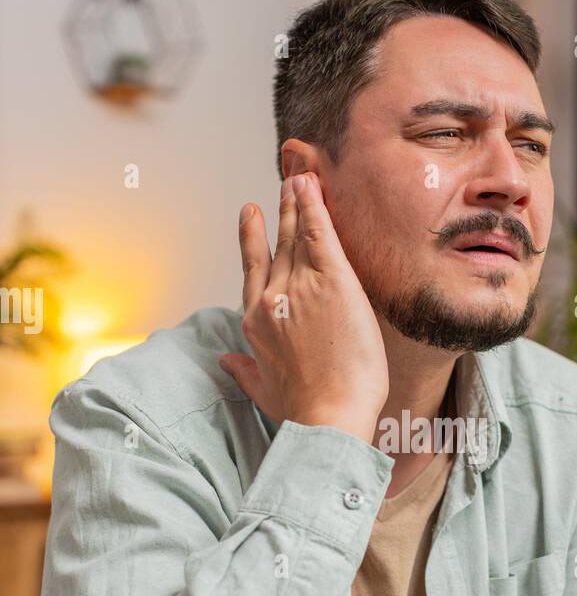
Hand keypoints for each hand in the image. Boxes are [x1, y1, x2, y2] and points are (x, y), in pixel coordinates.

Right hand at [219, 172, 388, 443]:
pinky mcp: (332, 281)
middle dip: (281, 215)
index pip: (254, 272)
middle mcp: (270, 298)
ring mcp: (299, 286)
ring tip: (300, 179)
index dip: (253, 242)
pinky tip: (312, 186)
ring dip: (298, 203)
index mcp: (255, 323)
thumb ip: (244, 371)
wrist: (329, 415)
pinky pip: (320, 233)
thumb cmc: (304, 411)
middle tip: (282, 187)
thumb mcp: (264, 391)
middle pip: (276, 248)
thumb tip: (225, 362)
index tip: (251, 219)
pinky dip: (314, 206)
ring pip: (297, 235)